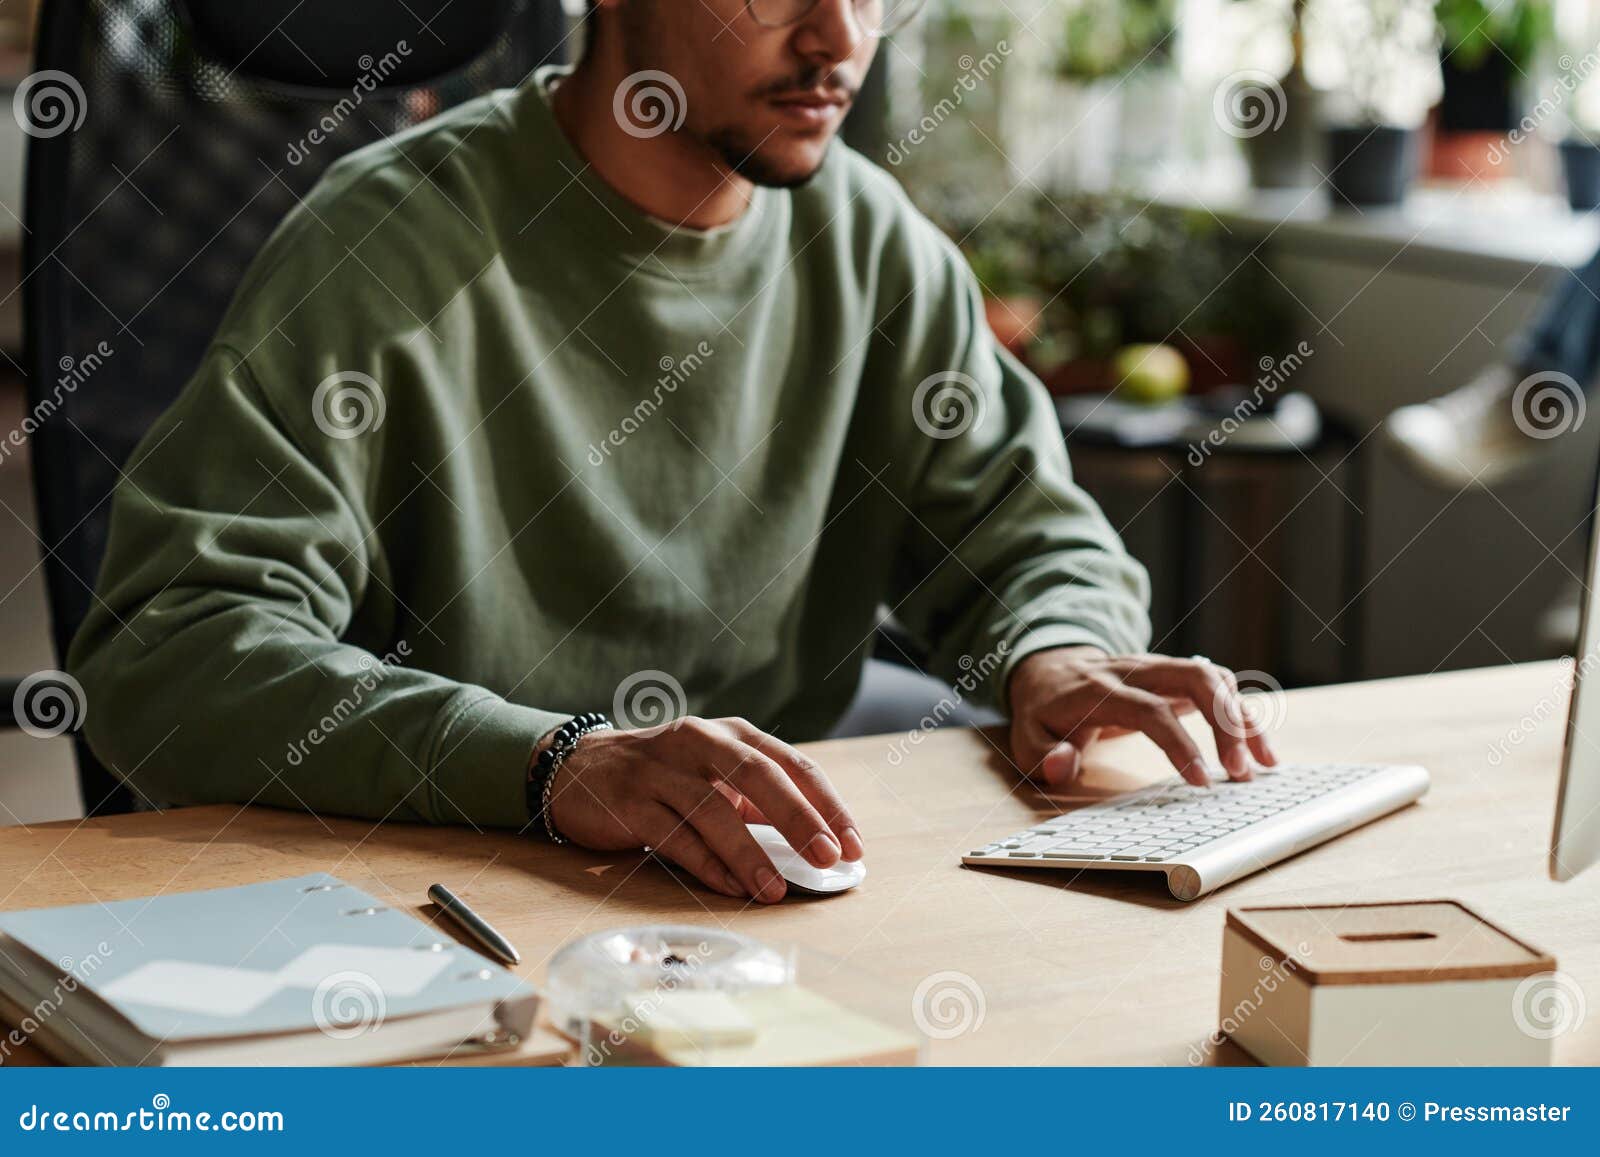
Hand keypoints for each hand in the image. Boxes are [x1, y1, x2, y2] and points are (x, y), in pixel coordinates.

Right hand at [546, 716, 862, 903]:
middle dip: (799, 818)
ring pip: (713, 809)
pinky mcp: (629, 800)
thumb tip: (815, 845)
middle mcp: (698, 741)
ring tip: (775, 889)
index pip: (791, 764)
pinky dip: (706, 863)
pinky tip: (732, 887)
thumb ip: (756, 802)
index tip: (854, 844)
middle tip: (829, 858)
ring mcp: (660, 770)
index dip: (827, 804)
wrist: (576, 769)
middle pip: (758, 775)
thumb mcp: (713, 776)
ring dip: (750, 853)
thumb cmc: (662, 777)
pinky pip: (673, 835)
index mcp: (730, 735)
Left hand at [1007, 647, 1278, 787]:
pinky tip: (1257, 746)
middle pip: (1194, 678)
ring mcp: (1156, 667)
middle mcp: (1134, 670)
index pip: (1149, 710)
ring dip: (1243, 716)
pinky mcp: (1172, 673)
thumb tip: (1063, 764)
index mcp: (1098, 690)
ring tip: (1265, 763)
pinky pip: (1215, 681)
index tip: (1202, 780)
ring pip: (1211, 675)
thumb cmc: (1044, 711)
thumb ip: (1042, 755)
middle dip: (1226, 722)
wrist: (1049, 667)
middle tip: (1243, 771)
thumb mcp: (1026, 737)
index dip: (1179, 744)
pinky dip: (1241, 710)